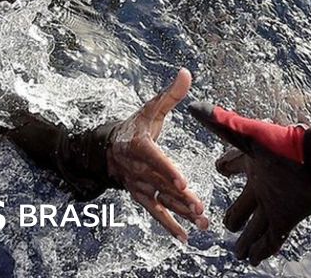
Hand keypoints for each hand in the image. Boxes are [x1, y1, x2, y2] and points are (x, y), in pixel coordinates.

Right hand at [107, 68, 209, 241]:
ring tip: (201, 221)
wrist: (109, 148)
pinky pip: (155, 212)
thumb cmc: (136, 126)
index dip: (167, 170)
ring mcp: (138, 185)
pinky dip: (169, 225)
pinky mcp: (141, 196)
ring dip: (181, 212)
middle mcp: (136, 168)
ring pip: (161, 199)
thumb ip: (170, 95)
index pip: (154, 159)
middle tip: (199, 206)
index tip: (182, 181)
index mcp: (138, 145)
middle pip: (160, 183)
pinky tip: (185, 236)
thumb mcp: (151, 109)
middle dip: (180, 196)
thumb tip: (186, 73)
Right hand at [189, 102, 310, 264]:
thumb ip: (222, 123)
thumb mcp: (248, 135)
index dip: (225, 167)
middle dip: (235, 217)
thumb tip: (194, 107)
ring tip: (239, 253)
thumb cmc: (285, 145)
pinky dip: (263, 250)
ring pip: (256, 226)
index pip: (233, 165)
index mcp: (252, 164)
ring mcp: (275, 203)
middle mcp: (262, 186)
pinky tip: (254, 259)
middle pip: (243, 205)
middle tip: (227, 226)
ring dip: (247, 240)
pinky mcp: (287, 218)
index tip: (220, 169)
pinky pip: (272, 238)